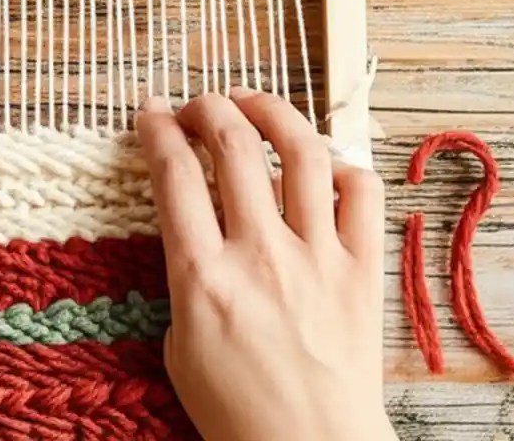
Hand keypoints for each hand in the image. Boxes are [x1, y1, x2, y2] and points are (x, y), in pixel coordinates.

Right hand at [137, 89, 395, 440]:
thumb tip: (198, 227)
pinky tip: (321, 164)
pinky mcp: (360, 269)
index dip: (157, 130)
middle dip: (208, 107)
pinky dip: (342, 165)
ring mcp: (317, 258)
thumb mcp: (179, 346)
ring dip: (272, 112)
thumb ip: (186, 278)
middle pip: (232, 145)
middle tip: (198, 105)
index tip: (151, 113)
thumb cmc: (238, 412)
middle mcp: (261, 255)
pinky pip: (362, 192)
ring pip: (301, 152)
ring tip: (253, 103)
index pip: (174, 175)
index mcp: (203, 278)